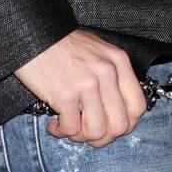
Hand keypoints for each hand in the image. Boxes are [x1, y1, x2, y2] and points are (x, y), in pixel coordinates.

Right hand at [15, 29, 147, 146]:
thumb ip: (113, 76)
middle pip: (120, 125)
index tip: (111, 127)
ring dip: (81, 136)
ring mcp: (87, 84)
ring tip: (69, 127)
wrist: (34, 33)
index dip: (126, 124)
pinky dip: (61, 131)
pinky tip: (54, 124)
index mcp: (119, 61)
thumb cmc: (64, 44)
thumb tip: (117, 111)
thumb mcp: (98, 51)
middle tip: (88, 133)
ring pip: (97, 132)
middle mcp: (107, 72)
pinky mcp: (65, 94)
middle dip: (103, 137)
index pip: (137, 107)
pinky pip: (71, 128)